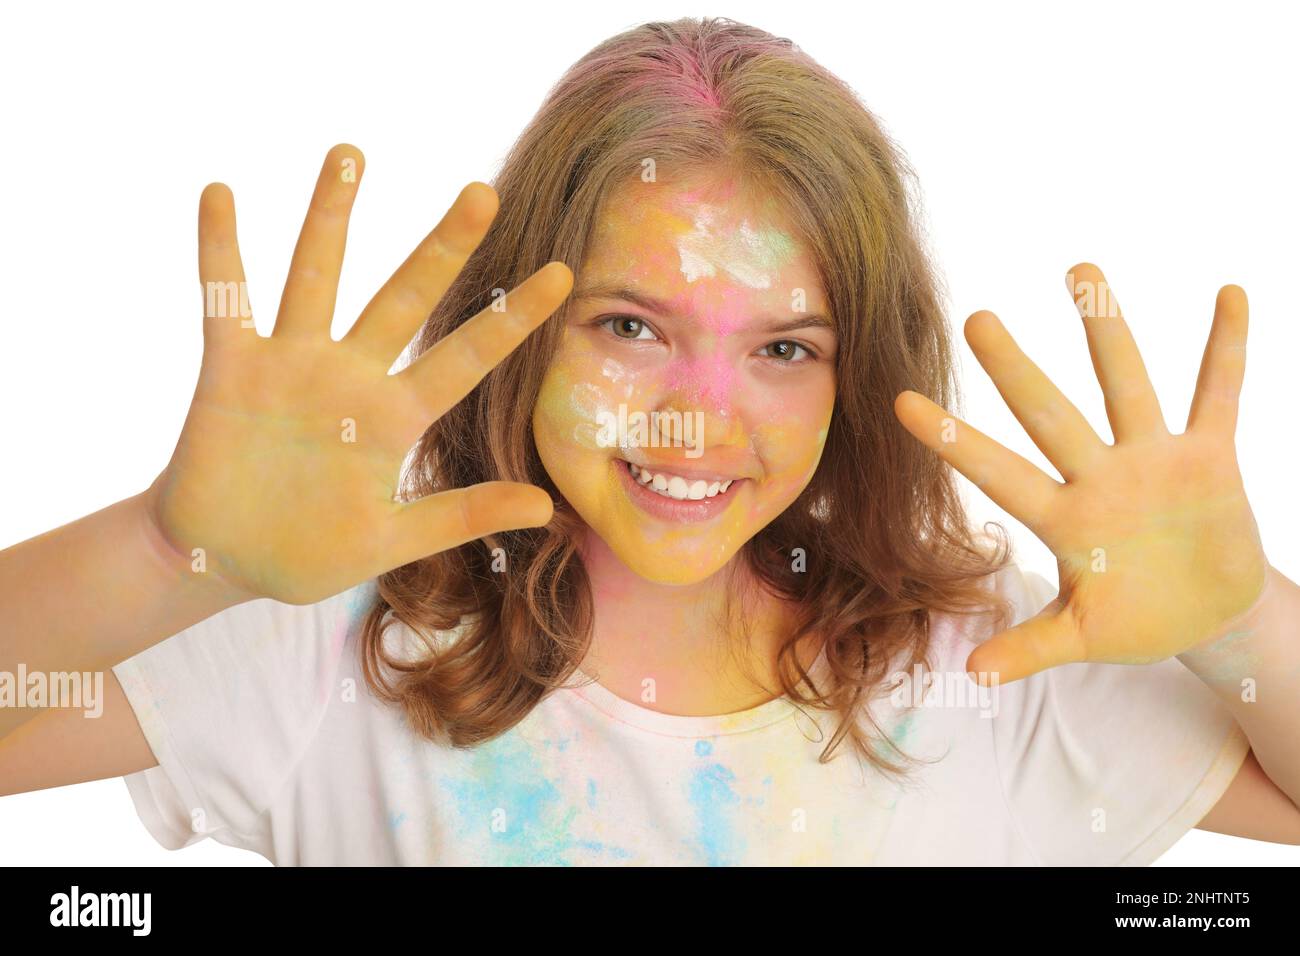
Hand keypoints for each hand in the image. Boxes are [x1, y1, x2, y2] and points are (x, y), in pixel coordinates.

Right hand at [144, 143, 571, 604]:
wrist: (222, 562)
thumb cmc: (308, 551)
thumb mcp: (393, 539)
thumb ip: (463, 515)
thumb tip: (546, 508)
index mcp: (395, 417)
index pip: (466, 357)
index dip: (512, 319)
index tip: (563, 276)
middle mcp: (351, 376)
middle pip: (406, 297)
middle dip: (443, 247)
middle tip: (482, 192)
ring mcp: (291, 365)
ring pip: (318, 276)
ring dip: (332, 216)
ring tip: (351, 153)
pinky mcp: (231, 369)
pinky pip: (225, 299)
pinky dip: (220, 251)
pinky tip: (220, 194)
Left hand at [893, 262, 1269, 683]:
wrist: (1209, 615)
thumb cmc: (1137, 619)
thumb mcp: (1085, 637)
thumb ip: (1033, 648)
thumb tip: (971, 674)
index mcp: (1064, 519)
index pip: (998, 471)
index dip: (954, 439)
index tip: (901, 402)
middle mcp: (1100, 476)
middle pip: (1049, 413)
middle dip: (1015, 370)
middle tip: (974, 319)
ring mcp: (1153, 460)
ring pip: (1126, 385)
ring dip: (1106, 330)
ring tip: (1079, 270)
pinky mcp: (1210, 457)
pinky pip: (1218, 394)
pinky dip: (1227, 349)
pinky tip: (1230, 295)